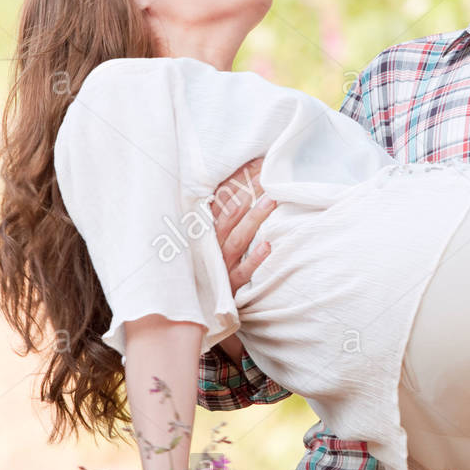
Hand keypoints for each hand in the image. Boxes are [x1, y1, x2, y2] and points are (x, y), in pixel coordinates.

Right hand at [210, 156, 274, 295]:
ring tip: (272, 201)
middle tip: (269, 176)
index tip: (259, 164)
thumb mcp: (209, 239)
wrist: (197, 305)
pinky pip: (243, 272)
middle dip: (250, 193)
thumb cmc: (209, 265)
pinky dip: (254, 260)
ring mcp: (220, 264)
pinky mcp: (229, 285)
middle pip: (231, 215)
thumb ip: (221, 214)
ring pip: (238, 239)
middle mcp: (212, 244)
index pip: (222, 200)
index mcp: (206, 230)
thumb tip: (241, 183)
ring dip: (254, 219)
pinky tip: (268, 246)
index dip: (239, 181)